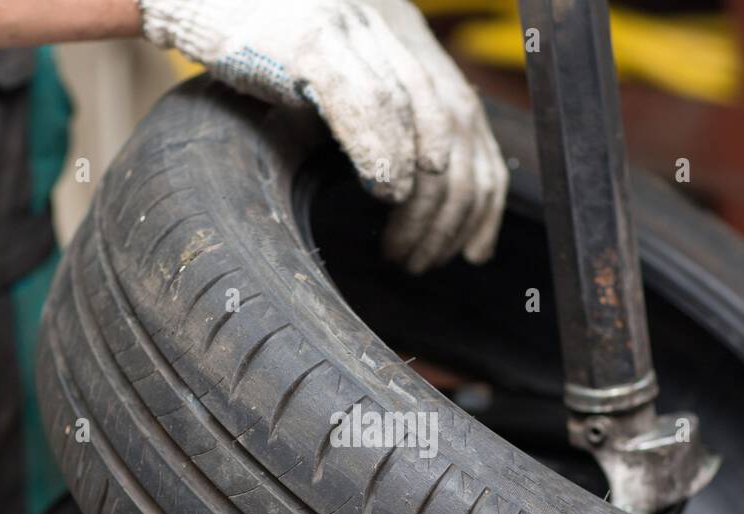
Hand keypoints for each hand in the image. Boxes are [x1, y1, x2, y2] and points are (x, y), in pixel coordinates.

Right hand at [139, 0, 506, 272]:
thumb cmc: (259, 48)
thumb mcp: (332, 84)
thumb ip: (376, 117)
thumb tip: (410, 193)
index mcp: (403, 32)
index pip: (469, 118)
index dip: (483, 192)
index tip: (475, 248)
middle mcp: (389, 25)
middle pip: (453, 125)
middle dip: (451, 208)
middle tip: (429, 259)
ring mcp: (351, 29)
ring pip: (415, 117)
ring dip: (417, 196)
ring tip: (402, 247)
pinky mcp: (309, 40)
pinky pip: (363, 101)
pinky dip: (382, 152)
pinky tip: (385, 192)